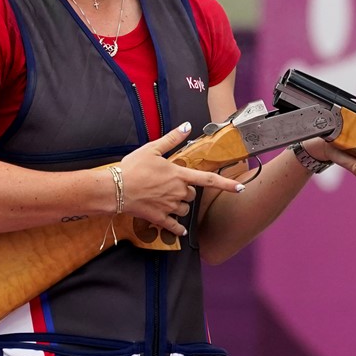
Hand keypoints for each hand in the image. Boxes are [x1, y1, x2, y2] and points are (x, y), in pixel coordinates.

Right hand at [118, 122, 245, 235]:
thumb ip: (172, 139)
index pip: (208, 179)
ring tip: (165, 199)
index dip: (226, 184)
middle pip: (193, 195)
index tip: (241, 188)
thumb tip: (187, 125)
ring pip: (184, 209)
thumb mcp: (152, 149)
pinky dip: (177, 229)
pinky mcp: (158, 218)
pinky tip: (178, 230)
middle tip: (172, 185)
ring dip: (180, 206)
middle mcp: (178, 192)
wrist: (115, 188)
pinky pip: (174, 227)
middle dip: (187, 191)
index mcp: (179, 175)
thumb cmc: (132, 167)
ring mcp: (169, 206)